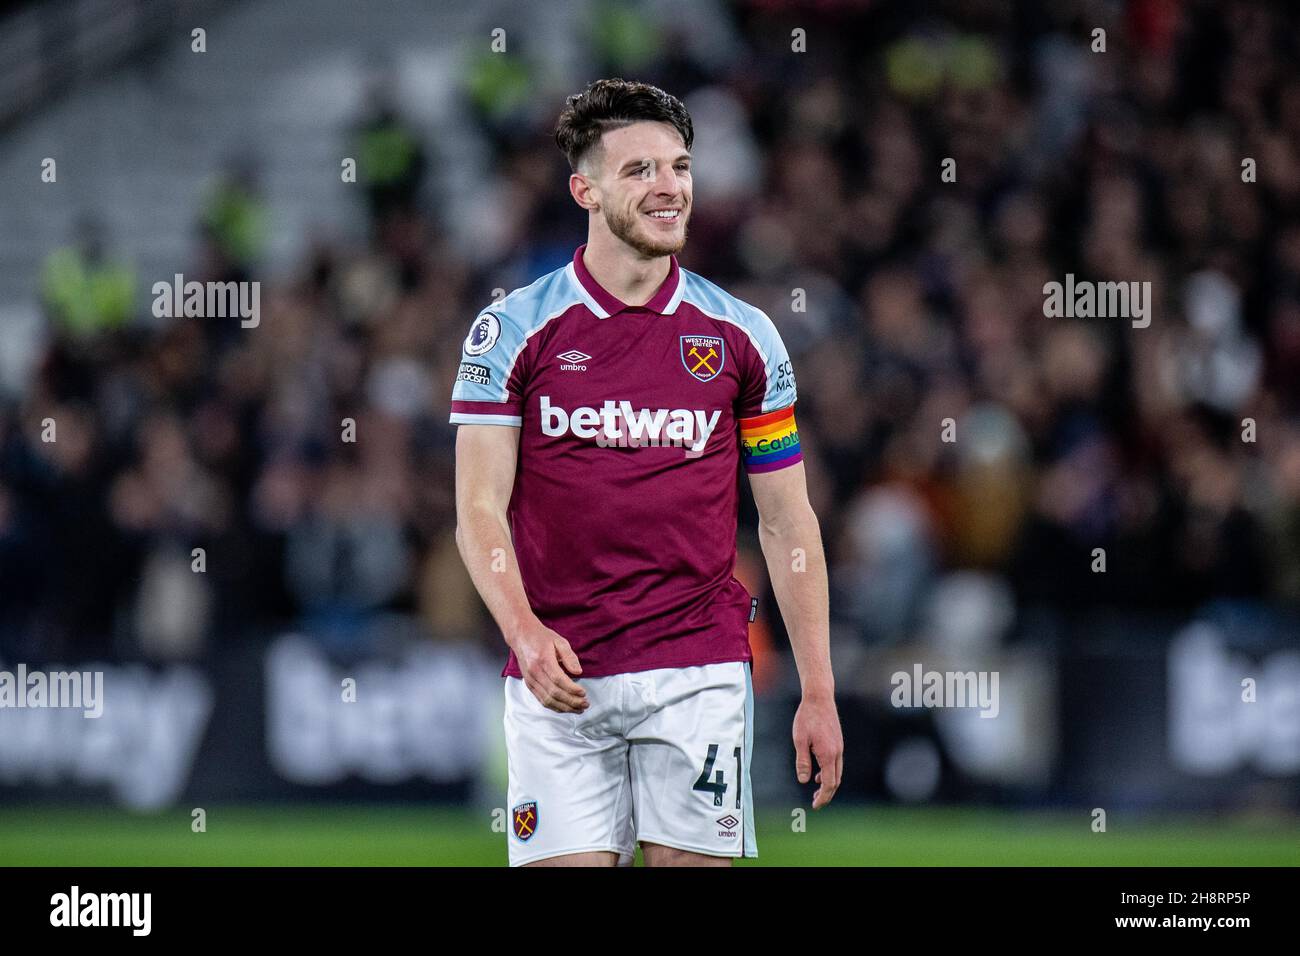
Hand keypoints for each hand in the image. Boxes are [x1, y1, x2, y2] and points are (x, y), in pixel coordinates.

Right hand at [509, 622, 588, 713]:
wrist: (521, 636)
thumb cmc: (541, 637)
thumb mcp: (559, 641)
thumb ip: (569, 656)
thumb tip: (578, 672)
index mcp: (543, 660)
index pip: (558, 680)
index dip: (572, 689)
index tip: (584, 693)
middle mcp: (535, 672)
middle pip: (554, 692)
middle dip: (571, 701)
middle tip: (585, 704)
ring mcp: (530, 680)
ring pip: (547, 700)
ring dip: (564, 707)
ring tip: (578, 709)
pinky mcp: (529, 684)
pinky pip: (541, 700)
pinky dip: (554, 706)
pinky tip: (565, 708)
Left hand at [793, 693, 841, 808]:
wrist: (819, 698)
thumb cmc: (807, 717)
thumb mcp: (800, 740)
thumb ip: (802, 761)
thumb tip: (804, 781)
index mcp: (828, 755)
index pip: (828, 783)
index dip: (823, 797)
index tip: (815, 806)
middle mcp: (837, 753)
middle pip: (835, 781)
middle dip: (826, 794)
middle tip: (815, 803)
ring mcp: (839, 747)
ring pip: (837, 773)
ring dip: (828, 784)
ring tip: (816, 792)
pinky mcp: (837, 742)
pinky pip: (836, 763)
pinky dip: (829, 773)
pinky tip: (818, 774)